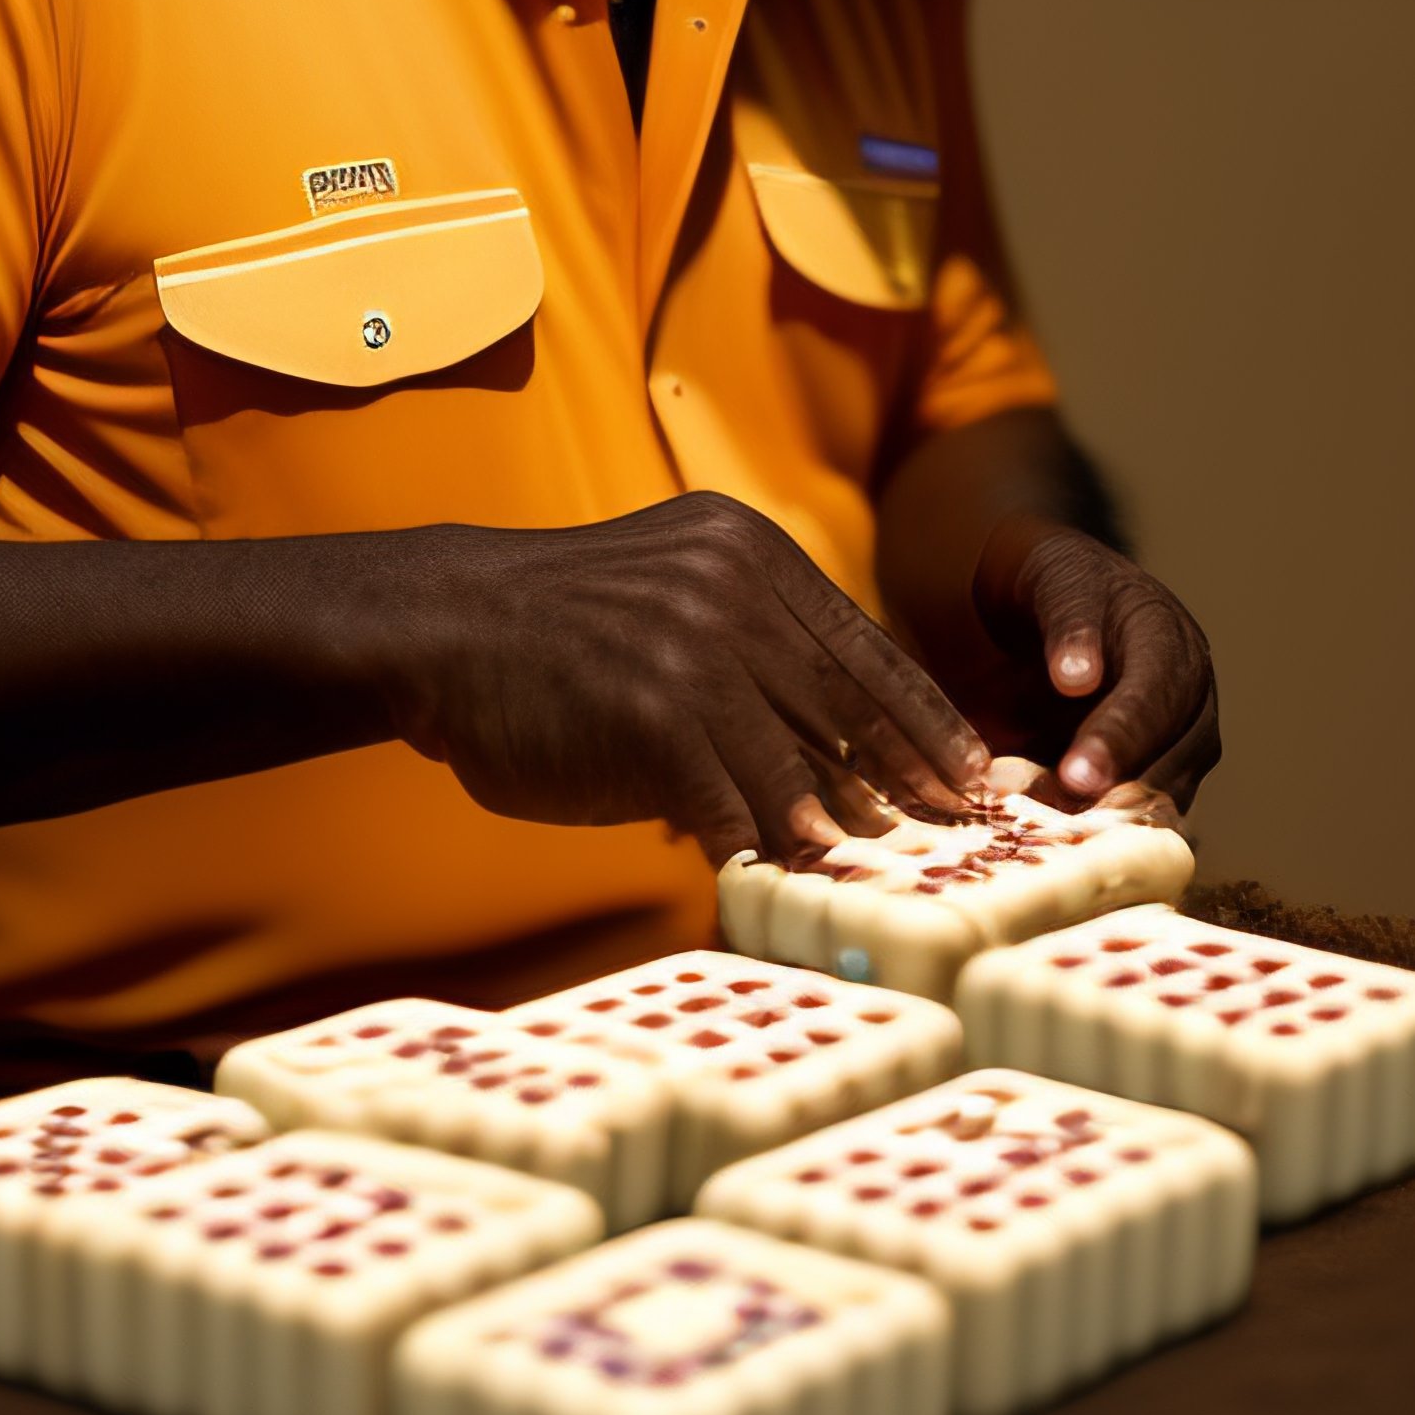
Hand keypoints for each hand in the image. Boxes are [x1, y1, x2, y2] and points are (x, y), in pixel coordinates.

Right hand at [376, 492, 992, 866]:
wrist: (444, 625)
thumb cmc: (557, 627)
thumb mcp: (669, 585)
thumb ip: (750, 638)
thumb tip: (842, 738)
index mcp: (744, 548)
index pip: (861, 642)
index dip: (922, 713)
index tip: (971, 765)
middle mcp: (730, 586)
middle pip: (849, 697)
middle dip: (912, 769)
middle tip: (961, 823)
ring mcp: (693, 647)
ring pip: (795, 753)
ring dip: (844, 817)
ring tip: (883, 860)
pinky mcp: (653, 712)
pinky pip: (730, 794)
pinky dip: (764, 836)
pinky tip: (791, 865)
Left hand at [971, 516, 1218, 812]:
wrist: (1059, 603)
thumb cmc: (1059, 583)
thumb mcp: (1058, 580)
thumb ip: (1068, 623)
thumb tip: (1077, 680)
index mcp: (1174, 646)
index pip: (1153, 700)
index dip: (1117, 740)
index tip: (1078, 776)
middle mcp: (1190, 704)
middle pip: (1167, 765)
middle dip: (1112, 797)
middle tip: (1054, 825)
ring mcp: (1178, 749)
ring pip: (1157, 803)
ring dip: (1103, 823)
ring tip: (1044, 838)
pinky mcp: (1151, 781)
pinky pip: (1136, 818)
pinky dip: (1098, 832)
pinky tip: (1051, 844)